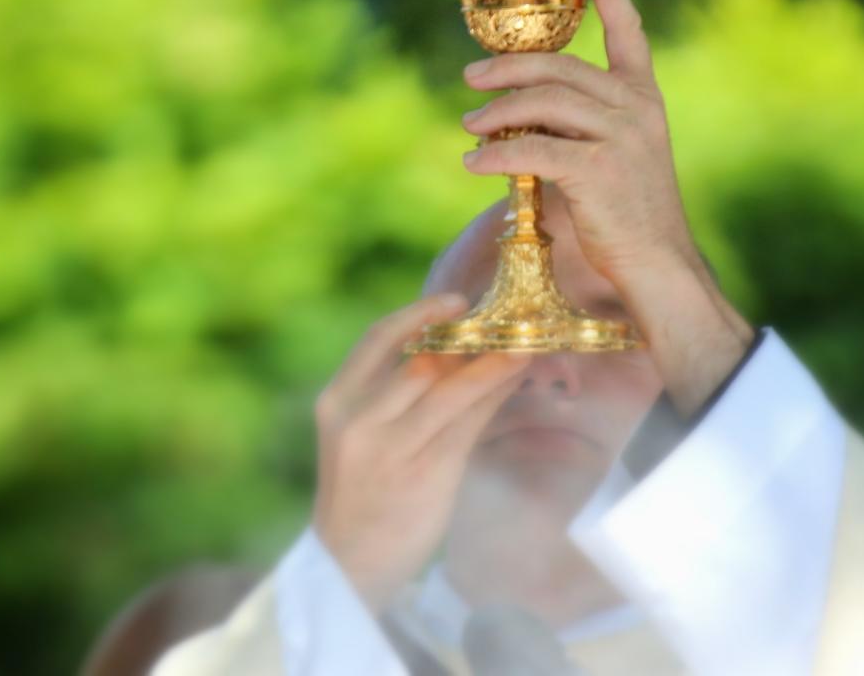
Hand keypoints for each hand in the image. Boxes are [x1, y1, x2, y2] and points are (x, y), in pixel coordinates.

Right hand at [311, 293, 529, 610]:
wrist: (349, 563)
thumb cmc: (362, 491)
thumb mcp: (362, 434)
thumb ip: (394, 392)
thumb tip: (454, 346)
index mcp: (338, 402)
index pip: (378, 339)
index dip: (420, 314)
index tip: (457, 301)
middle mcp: (361, 421)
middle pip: (424, 361)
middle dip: (471, 338)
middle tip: (509, 319)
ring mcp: (393, 449)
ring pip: (454, 390)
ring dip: (495, 363)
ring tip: (526, 344)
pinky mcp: (427, 474)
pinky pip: (470, 424)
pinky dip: (495, 396)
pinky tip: (515, 380)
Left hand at [459, 0, 752, 415]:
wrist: (659, 268)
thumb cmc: (627, 221)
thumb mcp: (609, 160)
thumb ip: (573, 129)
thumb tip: (510, 116)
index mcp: (645, 99)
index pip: (629, 31)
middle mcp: (637, 108)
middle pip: (561, 67)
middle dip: (509, 68)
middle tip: (471, 77)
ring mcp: (622, 137)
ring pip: (543, 104)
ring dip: (496, 112)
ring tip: (468, 126)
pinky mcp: (600, 171)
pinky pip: (534, 150)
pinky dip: (495, 157)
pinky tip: (472, 166)